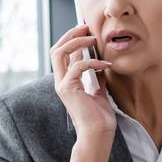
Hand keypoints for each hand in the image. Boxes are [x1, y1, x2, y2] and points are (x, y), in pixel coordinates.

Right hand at [51, 24, 114, 139]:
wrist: (98, 134)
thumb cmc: (99, 117)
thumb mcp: (98, 90)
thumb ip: (94, 75)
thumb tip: (97, 61)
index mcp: (66, 81)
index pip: (62, 53)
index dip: (72, 39)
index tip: (86, 30)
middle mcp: (60, 81)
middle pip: (56, 49)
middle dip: (70, 35)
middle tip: (86, 27)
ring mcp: (62, 85)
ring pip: (59, 53)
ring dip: (76, 42)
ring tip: (93, 39)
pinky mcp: (67, 89)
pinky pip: (77, 66)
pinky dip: (92, 62)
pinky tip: (105, 65)